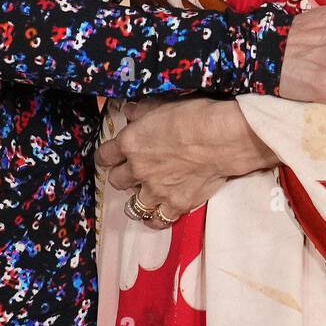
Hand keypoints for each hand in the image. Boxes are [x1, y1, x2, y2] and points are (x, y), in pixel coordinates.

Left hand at [96, 98, 277, 228]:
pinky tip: (157, 213)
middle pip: (116, 181)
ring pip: (133, 205)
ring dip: (137, 199)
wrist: (220, 139)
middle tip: (132, 172)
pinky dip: (156, 217)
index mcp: (130, 143)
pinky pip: (158, 220)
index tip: (110, 156)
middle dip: (122, 176)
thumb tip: (129, 111)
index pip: (105, 155)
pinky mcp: (176, 204)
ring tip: (144, 194)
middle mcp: (138, 170)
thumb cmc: (192, 116)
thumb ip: (141, 111)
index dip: (106, 156)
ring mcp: (156, 191)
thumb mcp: (162, 105)